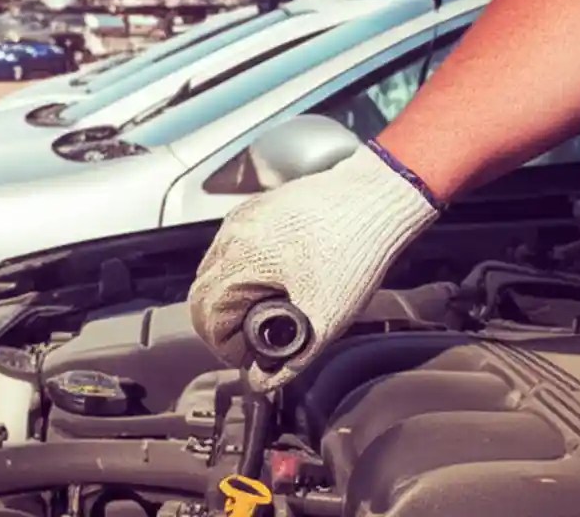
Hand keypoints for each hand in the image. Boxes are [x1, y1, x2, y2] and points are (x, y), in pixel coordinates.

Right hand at [189, 145, 439, 390]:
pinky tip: (272, 282)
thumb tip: (263, 382)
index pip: (205, 316)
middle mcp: (232, 235)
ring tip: (261, 313)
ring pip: (213, 269)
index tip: (247, 358)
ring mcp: (242, 218)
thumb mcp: (326, 318)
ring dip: (228, 297)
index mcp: (241, 260)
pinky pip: (231, 247)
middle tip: (248, 343)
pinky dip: (240, 272)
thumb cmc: (355, 251)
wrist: (378, 197)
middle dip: (220, 325)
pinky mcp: (257, 208)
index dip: (223, 346)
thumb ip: (292, 359)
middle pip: (202, 293)